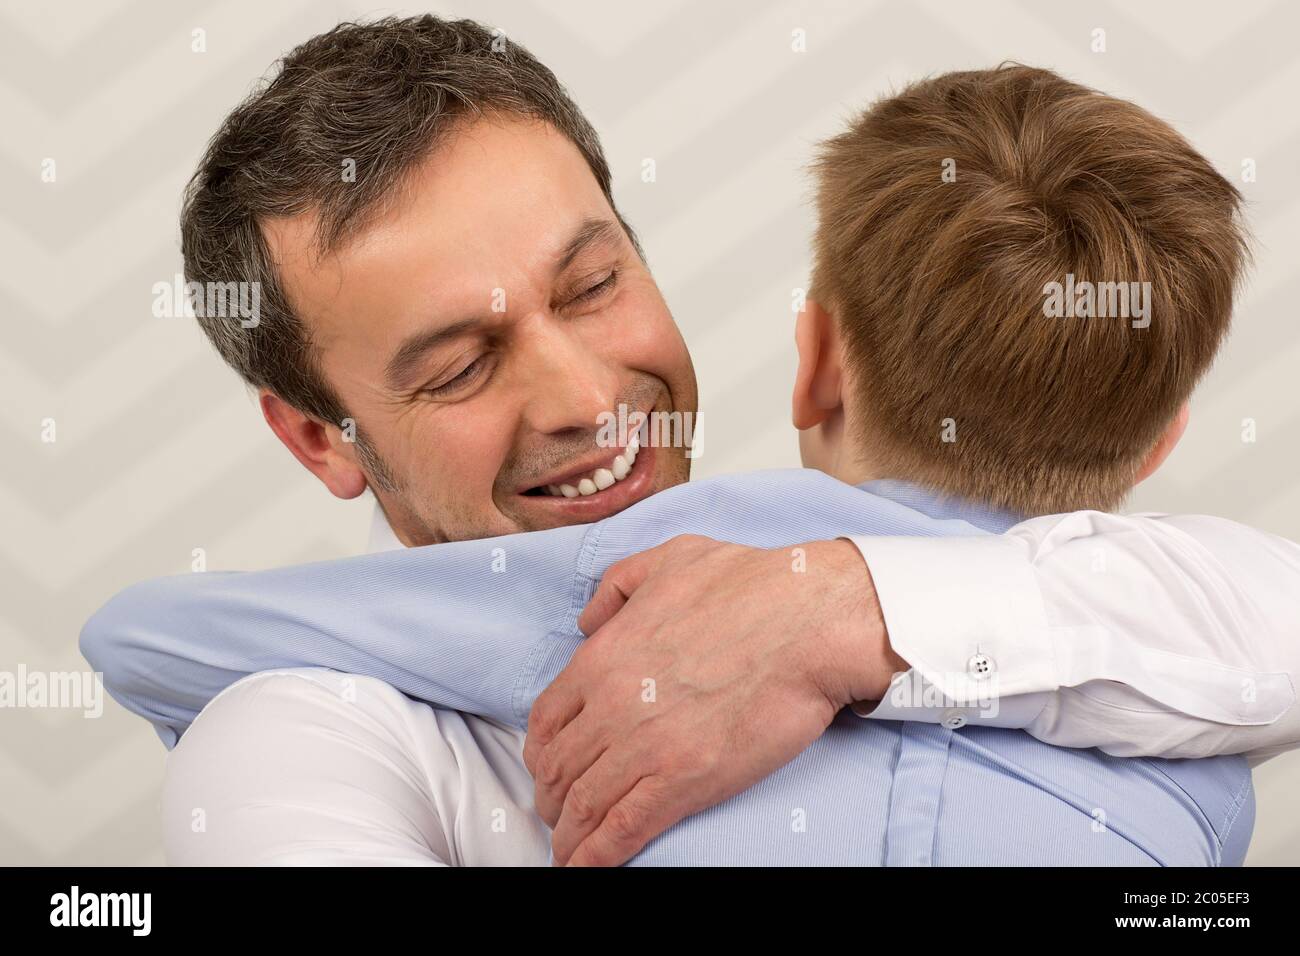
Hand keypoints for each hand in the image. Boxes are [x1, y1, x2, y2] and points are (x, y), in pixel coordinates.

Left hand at [522, 534, 903, 865]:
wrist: (809, 620)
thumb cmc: (751, 584)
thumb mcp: (669, 558)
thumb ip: (617, 586)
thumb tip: (588, 620)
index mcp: (603, 656)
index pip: (546, 719)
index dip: (541, 751)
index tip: (547, 766)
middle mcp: (612, 705)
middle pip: (558, 768)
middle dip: (552, 796)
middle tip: (557, 812)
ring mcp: (646, 745)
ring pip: (584, 804)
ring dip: (570, 833)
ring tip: (569, 849)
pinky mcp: (685, 780)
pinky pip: (623, 827)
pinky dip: (595, 855)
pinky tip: (584, 867)